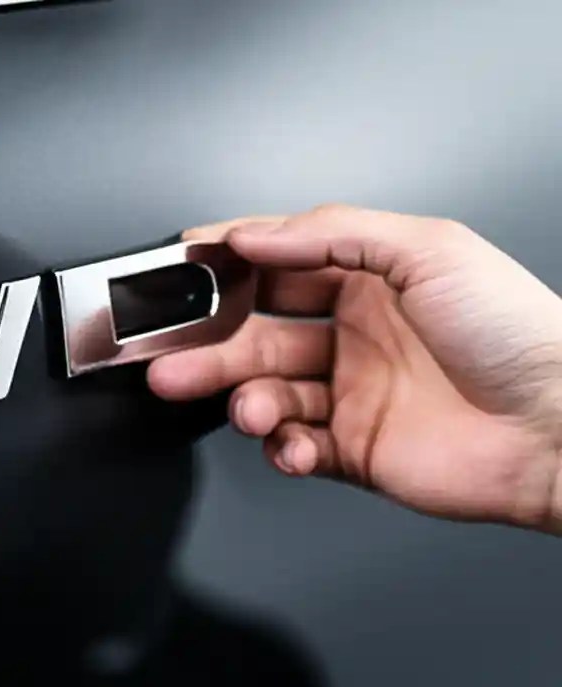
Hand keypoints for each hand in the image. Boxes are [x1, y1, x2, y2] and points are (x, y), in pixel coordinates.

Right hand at [149, 205, 561, 533]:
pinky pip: (292, 447)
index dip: (224, 265)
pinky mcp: (353, 450)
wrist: (561, 428)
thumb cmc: (515, 332)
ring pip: (264, 391)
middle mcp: (354, 334)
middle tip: (168, 355)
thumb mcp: (426, 249)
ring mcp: (350, 393)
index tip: (180, 268)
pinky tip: (292, 443)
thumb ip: (330, 233)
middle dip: (206, 343)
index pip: (275, 263)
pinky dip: (281, 448)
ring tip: (244, 406)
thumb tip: (253, 234)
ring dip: (239, 397)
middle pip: (254, 333)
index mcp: (368, 278)